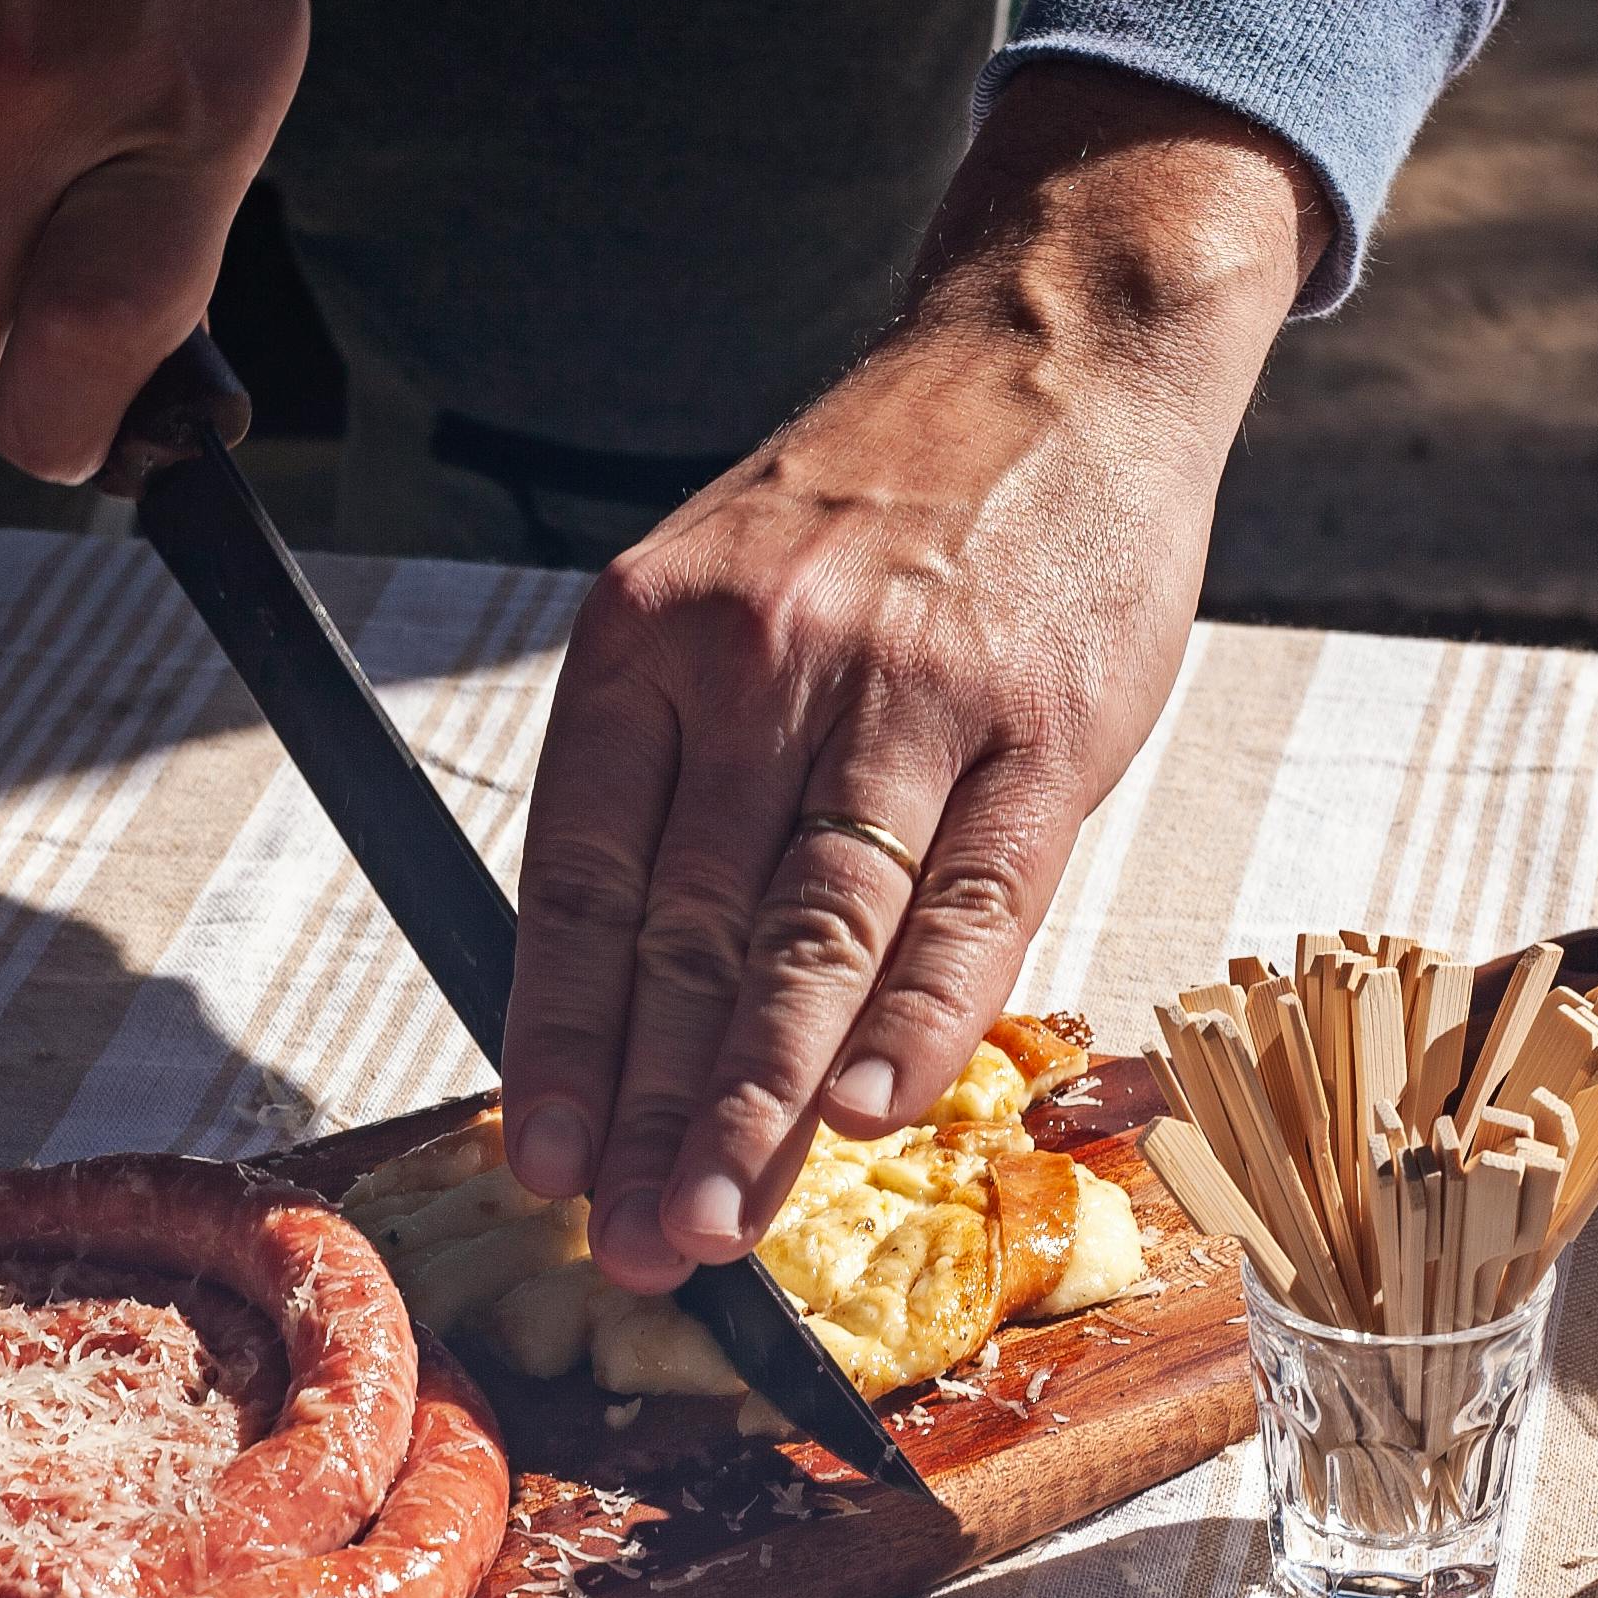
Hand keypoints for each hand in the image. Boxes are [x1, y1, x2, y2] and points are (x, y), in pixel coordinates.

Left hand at [500, 67, 1327, 1291]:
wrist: (1052, 354)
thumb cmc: (876, 515)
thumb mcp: (720, 596)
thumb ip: (673, 775)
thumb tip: (626, 999)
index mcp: (651, 636)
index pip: (583, 878)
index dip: (561, 1039)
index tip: (545, 1163)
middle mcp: (763, 659)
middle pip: (690, 931)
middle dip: (656, 1112)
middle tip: (639, 1243)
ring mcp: (908, 689)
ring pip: (815, 934)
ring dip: (761, 1102)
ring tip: (725, 1222)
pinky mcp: (1041, 719)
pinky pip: (970, 903)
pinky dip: (915, 1021)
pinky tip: (863, 1118)